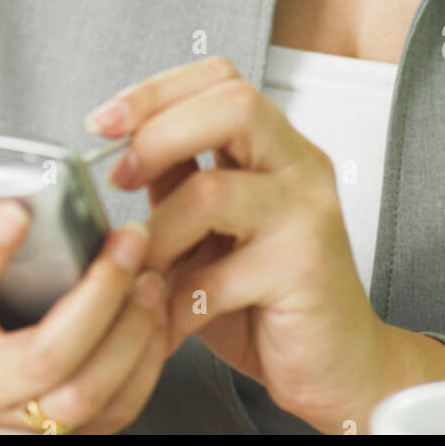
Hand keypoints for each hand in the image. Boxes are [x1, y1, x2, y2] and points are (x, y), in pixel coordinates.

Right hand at [0, 174, 168, 433]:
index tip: (18, 208)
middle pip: (42, 358)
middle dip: (97, 297)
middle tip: (129, 239)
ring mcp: (21, 417)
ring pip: (87, 392)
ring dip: (131, 332)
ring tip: (152, 277)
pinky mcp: (66, 430)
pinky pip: (118, 409)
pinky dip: (146, 361)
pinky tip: (157, 313)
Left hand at [85, 56, 444, 433]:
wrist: (338, 366)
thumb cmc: (269, 300)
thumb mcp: (209, 231)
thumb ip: (176, 185)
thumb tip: (117, 153)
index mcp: (276, 146)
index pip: (221, 79)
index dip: (158, 90)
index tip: (105, 121)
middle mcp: (300, 166)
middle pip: (232, 105)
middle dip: (157, 133)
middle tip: (118, 177)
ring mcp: (308, 213)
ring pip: (212, 189)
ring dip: (156, 234)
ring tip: (139, 269)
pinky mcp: (303, 268)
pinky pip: (219, 273)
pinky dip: (176, 301)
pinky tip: (165, 321)